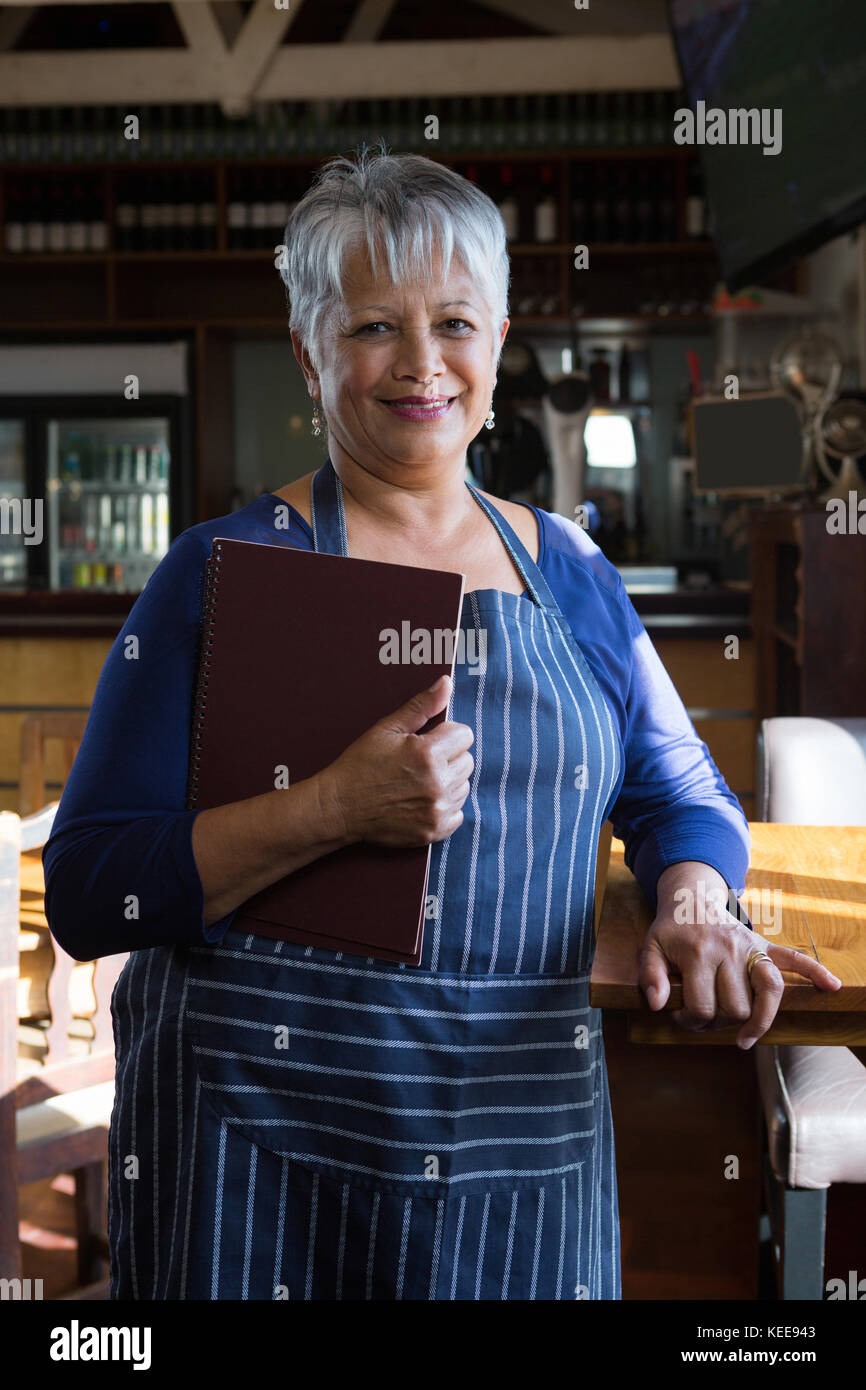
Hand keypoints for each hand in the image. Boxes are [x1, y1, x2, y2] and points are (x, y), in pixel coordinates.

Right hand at [317, 674, 473, 848]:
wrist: (339, 807)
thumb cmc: (360, 764)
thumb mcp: (387, 729)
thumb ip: (422, 706)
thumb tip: (447, 683)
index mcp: (428, 754)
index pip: (465, 735)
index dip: (446, 735)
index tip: (427, 741)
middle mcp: (437, 783)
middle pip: (467, 761)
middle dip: (448, 758)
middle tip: (419, 763)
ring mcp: (436, 810)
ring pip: (463, 787)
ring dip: (448, 782)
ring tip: (419, 782)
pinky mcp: (434, 831)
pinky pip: (458, 814)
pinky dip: (445, 808)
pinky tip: (422, 801)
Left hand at [639, 885, 841, 1048]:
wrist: (692, 899)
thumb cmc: (671, 930)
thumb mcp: (651, 948)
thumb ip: (651, 976)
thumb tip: (658, 1005)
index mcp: (699, 952)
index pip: (702, 1006)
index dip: (689, 1021)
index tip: (681, 1017)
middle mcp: (730, 950)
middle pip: (736, 1007)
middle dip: (718, 1022)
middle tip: (704, 1018)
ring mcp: (751, 947)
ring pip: (768, 994)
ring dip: (758, 1021)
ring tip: (746, 1037)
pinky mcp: (765, 945)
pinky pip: (795, 959)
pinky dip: (815, 972)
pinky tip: (832, 986)